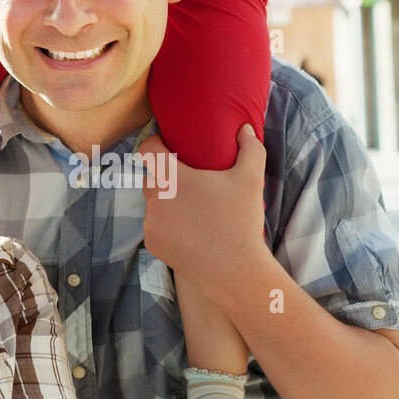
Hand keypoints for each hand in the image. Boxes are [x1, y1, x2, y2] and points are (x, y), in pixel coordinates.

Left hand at [137, 124, 270, 304]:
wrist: (234, 271)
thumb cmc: (240, 221)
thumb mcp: (251, 179)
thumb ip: (249, 148)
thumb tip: (245, 128)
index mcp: (171, 178)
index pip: (147, 150)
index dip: (156, 145)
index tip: (168, 148)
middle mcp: (154, 197)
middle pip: (152, 177)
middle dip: (166, 178)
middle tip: (191, 184)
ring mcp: (150, 222)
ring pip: (153, 203)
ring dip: (166, 203)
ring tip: (193, 210)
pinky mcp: (151, 243)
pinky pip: (155, 226)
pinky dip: (166, 226)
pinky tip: (188, 231)